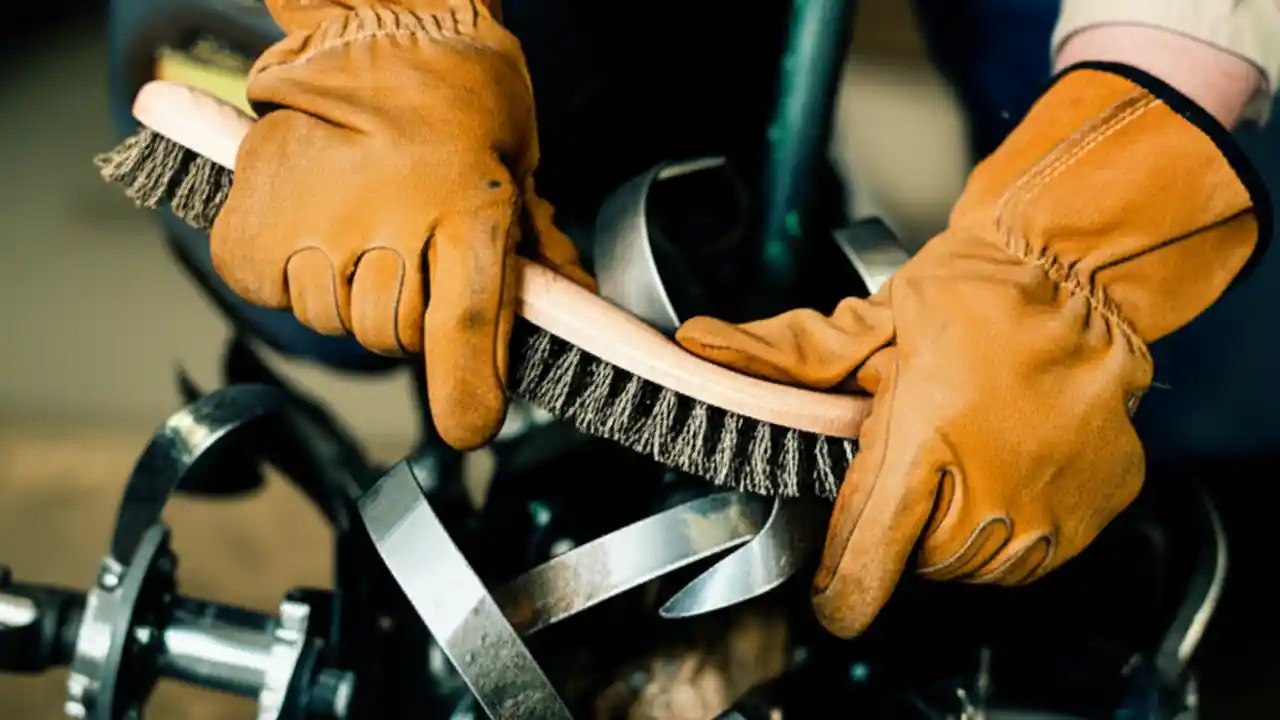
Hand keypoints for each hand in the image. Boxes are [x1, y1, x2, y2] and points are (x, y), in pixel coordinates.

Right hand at [210, 0, 593, 449]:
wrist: (378, 25)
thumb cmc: (458, 95)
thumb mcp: (517, 172)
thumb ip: (536, 254)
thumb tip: (574, 313)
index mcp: (469, 205)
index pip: (463, 325)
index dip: (465, 389)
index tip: (468, 426)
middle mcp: (391, 215)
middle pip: (391, 334)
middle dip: (407, 319)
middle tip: (409, 261)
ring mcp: (317, 215)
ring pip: (331, 318)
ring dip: (348, 295)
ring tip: (360, 231)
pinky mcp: (256, 208)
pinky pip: (264, 288)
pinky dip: (283, 275)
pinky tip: (308, 231)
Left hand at [677, 65, 1266, 636]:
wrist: (1084, 277)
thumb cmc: (982, 292)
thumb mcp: (874, 317)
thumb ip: (788, 352)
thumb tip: (701, 346)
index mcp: (924, 441)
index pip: (868, 560)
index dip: (840, 592)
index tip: (830, 599)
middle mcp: (991, 487)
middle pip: (918, 562)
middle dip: (901, 528)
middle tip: (916, 463)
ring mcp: (1050, 507)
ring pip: (976, 566)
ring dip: (955, 533)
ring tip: (962, 461)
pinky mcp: (1094, 512)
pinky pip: (1034, 555)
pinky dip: (1012, 530)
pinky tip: (1006, 473)